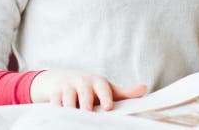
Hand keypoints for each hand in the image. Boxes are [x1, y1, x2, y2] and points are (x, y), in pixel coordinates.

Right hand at [29, 70, 146, 110]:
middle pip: (84, 92)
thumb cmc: (92, 88)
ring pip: (67, 98)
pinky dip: (55, 109)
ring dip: (69, 107)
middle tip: (88, 113)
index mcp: (98, 82)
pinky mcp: (55, 93)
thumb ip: (125, 92)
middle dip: (85, 103)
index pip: (103, 88)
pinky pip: (54, 102)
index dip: (106, 97)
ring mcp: (68, 87)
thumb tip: (144, 89)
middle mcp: (82, 82)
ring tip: (72, 118)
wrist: (65, 78)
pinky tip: (57, 118)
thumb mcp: (107, 88)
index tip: (108, 107)